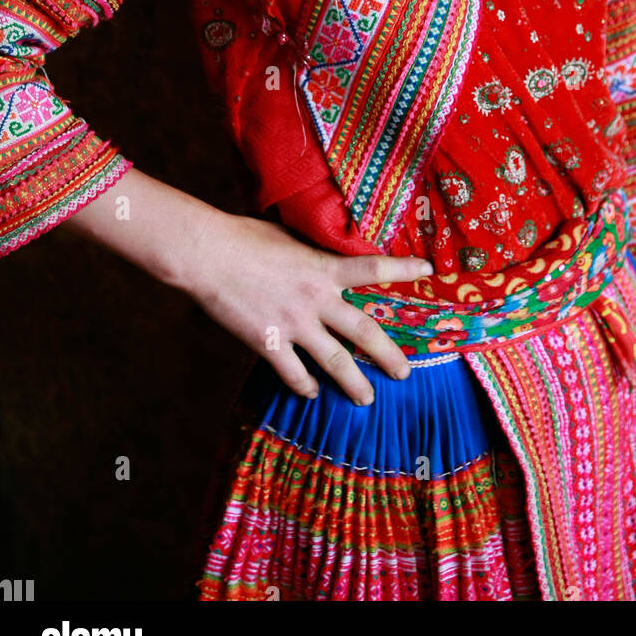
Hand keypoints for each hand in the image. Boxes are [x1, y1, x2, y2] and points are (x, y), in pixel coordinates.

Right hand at [183, 209, 432, 405]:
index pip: (373, 267)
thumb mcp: (288, 237)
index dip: (403, 268)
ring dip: (353, 383)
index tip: (429, 270)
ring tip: (367, 399)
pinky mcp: (268, 342)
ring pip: (334, 362)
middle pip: (363, 332)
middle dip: (388, 355)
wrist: (207, 254)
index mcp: (323, 267)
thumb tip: (324, 254)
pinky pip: (293, 373)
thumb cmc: (244, 237)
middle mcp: (315, 299)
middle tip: (406, 373)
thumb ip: (311, 253)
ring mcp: (293, 324)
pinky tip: (311, 392)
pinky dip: (304, 386)